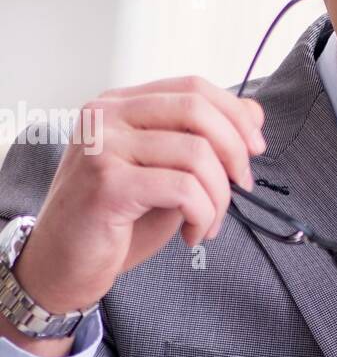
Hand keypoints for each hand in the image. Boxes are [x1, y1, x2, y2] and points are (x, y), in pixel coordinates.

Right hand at [12, 76, 265, 324]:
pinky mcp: (106, 185)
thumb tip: (254, 112)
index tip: (256, 148)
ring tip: (210, 223)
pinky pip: (183, 188)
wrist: (60, 269)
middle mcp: (105, 116)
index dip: (235, 114)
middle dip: (235, 150)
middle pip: (197, 109)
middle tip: (243, 186)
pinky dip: (203, 214)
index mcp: (119, 103)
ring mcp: (101, 147)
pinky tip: (193, 235)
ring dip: (219, 196)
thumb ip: (203, 138)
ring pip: (196, 153)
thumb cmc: (116, 220)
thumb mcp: (167, 170)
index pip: (194, 87)